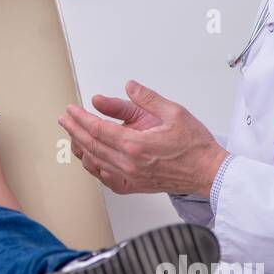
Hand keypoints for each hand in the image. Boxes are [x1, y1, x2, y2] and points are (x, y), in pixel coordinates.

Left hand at [57, 80, 227, 196]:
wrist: (208, 172)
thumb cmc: (195, 145)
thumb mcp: (173, 112)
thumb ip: (147, 98)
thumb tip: (128, 86)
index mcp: (136, 145)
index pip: (97, 129)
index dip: (80, 118)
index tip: (71, 110)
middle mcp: (129, 164)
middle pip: (91, 145)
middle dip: (74, 130)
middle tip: (65, 119)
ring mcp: (131, 178)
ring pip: (95, 163)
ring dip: (80, 147)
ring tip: (72, 135)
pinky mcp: (134, 186)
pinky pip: (106, 178)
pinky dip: (93, 167)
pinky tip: (88, 158)